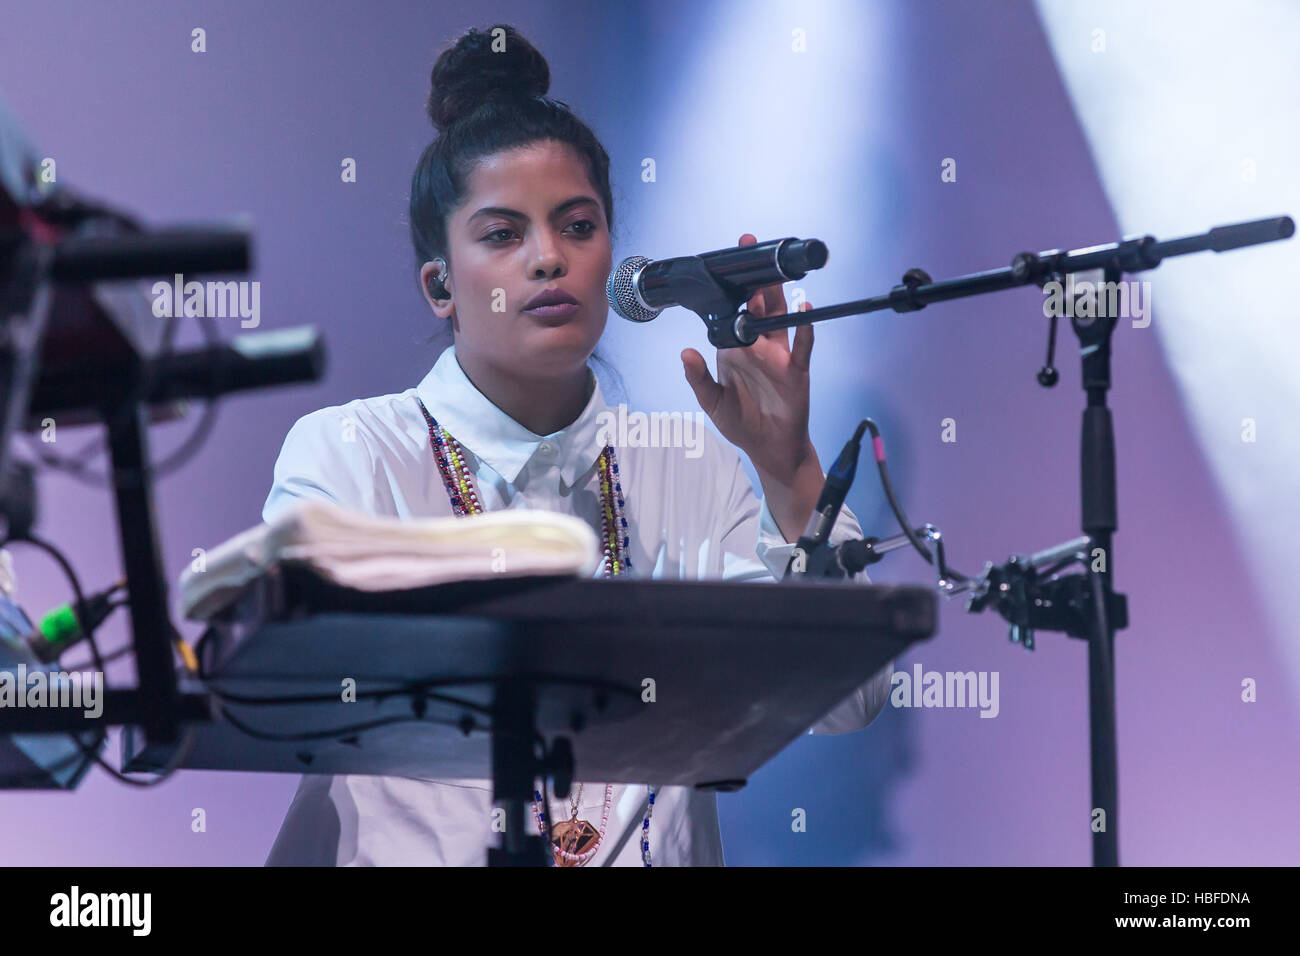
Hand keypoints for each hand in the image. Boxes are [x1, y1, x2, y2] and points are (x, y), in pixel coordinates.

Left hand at [681, 233, 816, 485]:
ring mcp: (779, 355)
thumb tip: (685, 353)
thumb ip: (698, 379)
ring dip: (777, 296)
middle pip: (757, 306)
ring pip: (779, 318)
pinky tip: (805, 307)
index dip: (729, 291)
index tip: (723, 266)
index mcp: (734, 348)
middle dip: (755, 280)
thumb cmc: (741, 423)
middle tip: (750, 251)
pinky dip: (806, 327)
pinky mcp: (796, 369)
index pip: (731, 313)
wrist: (770, 447)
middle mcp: (757, 346)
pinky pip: (803, 345)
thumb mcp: (713, 402)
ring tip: (774, 275)